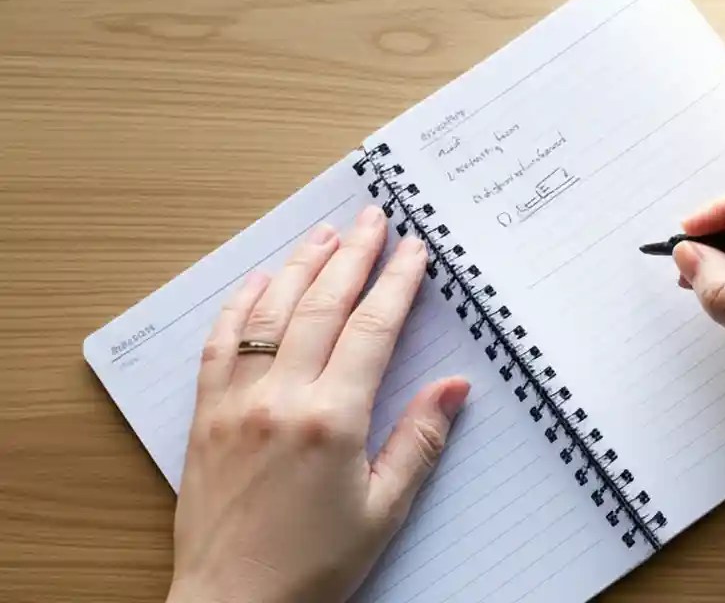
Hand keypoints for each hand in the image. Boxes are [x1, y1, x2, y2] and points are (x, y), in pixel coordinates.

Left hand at [168, 205, 469, 602]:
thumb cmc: (312, 567)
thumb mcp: (383, 510)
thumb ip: (420, 440)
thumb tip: (456, 385)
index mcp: (331, 421)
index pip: (371, 329)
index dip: (397, 283)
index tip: (414, 250)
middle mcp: (280, 399)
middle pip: (321, 305)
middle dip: (354, 256)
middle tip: (374, 218)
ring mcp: (236, 403)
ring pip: (270, 313)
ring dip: (300, 266)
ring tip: (326, 235)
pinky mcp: (205, 416)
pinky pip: (220, 343)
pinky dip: (240, 304)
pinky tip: (258, 282)